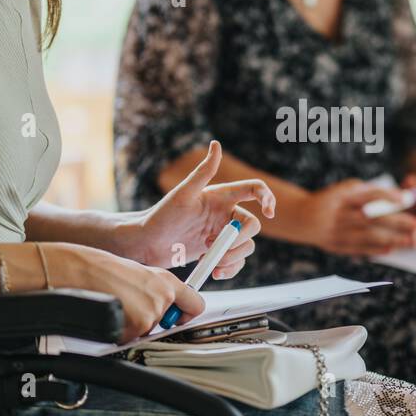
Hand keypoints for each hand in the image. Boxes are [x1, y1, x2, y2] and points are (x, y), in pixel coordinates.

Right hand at [52, 244, 203, 341]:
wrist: (83, 271)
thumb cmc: (105, 270)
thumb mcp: (139, 275)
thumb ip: (156, 291)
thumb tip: (163, 307)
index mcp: (166, 281)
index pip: (196, 304)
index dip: (187, 315)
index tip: (179, 318)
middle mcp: (163, 296)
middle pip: (164, 322)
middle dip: (149, 321)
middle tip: (130, 307)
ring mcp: (151, 313)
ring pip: (146, 331)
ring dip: (131, 325)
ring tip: (117, 305)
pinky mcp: (137, 326)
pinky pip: (131, 338)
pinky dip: (121, 332)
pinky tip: (112, 314)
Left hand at [137, 141, 275, 278]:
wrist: (146, 244)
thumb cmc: (161, 215)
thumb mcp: (183, 193)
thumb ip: (203, 172)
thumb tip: (216, 144)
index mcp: (221, 196)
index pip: (254, 189)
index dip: (267, 198)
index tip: (269, 213)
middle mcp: (225, 214)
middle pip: (252, 225)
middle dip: (240, 240)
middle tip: (216, 247)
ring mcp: (222, 234)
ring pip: (246, 247)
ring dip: (234, 257)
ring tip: (212, 262)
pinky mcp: (216, 252)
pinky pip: (236, 262)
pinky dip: (231, 269)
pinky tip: (214, 271)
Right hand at [296, 179, 415, 256]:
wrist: (300, 218)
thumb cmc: (331, 200)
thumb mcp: (346, 189)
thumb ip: (369, 193)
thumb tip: (399, 199)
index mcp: (342, 197)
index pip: (368, 195)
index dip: (387, 196)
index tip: (406, 199)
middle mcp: (339, 215)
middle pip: (372, 219)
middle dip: (397, 222)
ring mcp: (337, 233)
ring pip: (368, 237)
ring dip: (392, 239)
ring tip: (410, 241)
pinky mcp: (336, 247)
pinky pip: (359, 249)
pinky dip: (376, 250)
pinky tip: (391, 249)